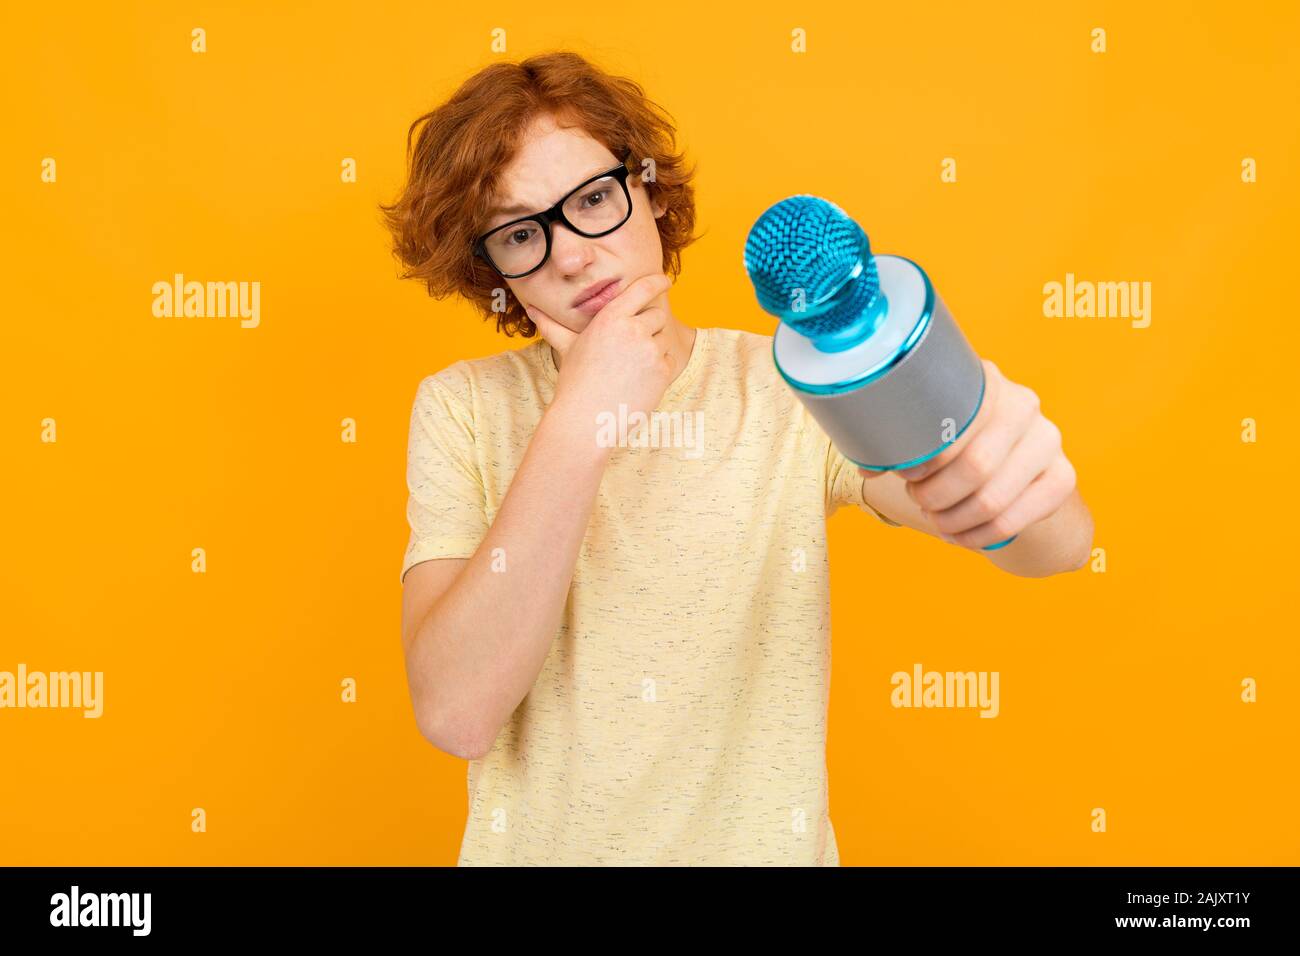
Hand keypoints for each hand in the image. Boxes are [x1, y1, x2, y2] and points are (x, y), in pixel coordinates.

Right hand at [524, 273, 675, 437]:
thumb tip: (530, 308)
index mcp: (610, 318)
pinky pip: (670, 360)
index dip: (657, 282)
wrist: (586, 420)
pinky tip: (639, 381)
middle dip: (649, 327)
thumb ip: (552, 325)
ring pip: (664, 339)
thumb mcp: (567, 348)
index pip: (643, 288)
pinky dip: (659, 369)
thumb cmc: (575, 383)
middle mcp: (632, 329)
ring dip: (653, 349)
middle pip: (657, 314)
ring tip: (630, 369)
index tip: (665, 281)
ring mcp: (650, 350)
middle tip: (632, 348)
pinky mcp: (662, 371)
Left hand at [861, 358, 1076, 549]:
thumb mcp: (929, 425)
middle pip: (976, 467)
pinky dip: (977, 536)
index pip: (955, 424)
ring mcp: (1048, 441)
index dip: (926, 458)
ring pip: (992, 499)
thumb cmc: (955, 437)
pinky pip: (1014, 521)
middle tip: (919, 500)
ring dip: (953, 519)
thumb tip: (868, 465)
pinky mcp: (1062, 478)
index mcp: (985, 382)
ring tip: (935, 519)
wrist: (1009, 453)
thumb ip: (897, 438)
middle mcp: (1024, 405)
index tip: (907, 474)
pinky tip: (958, 535)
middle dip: (936, 494)